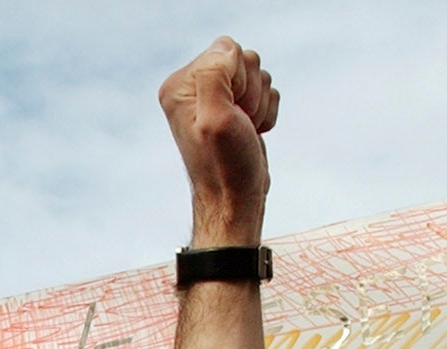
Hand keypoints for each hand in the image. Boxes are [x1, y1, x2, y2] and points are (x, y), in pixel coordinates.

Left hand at [158, 36, 278, 245]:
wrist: (235, 201)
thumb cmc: (225, 167)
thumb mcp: (216, 119)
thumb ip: (214, 74)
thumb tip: (226, 49)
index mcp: (179, 84)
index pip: (227, 49)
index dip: (240, 79)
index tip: (231, 112)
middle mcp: (193, 89)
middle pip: (245, 60)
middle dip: (251, 92)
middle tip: (239, 123)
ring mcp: (216, 99)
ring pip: (259, 76)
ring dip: (260, 104)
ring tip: (244, 131)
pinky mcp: (236, 110)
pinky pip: (266, 92)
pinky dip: (267, 113)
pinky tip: (252, 133)